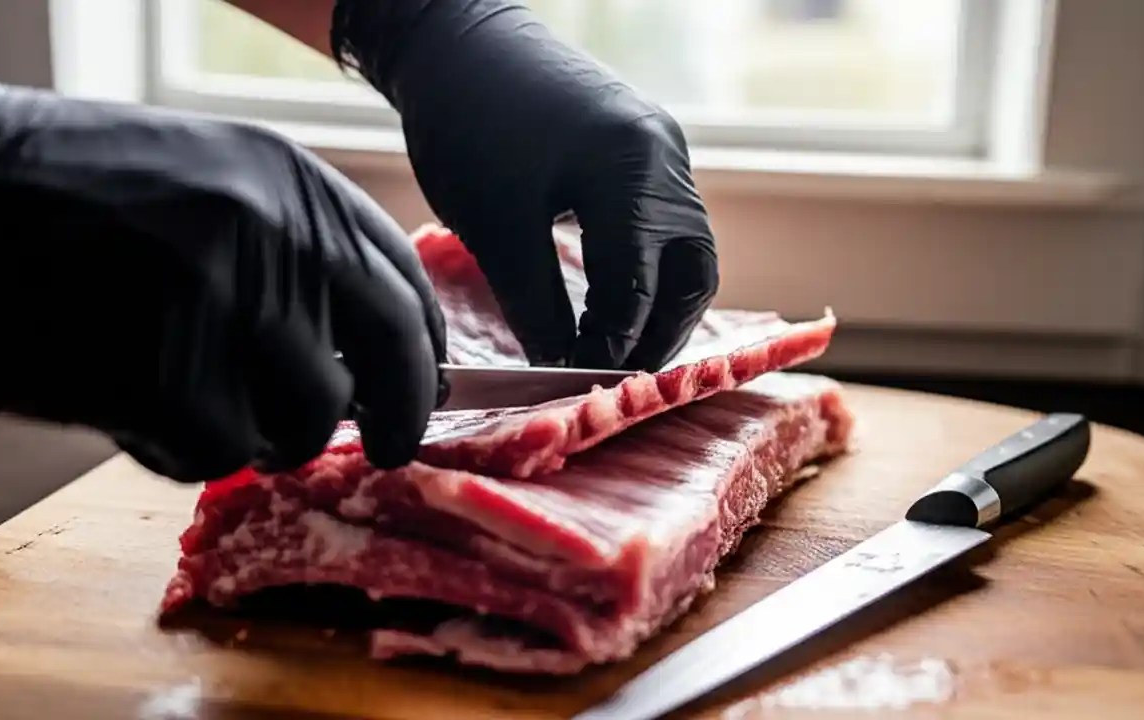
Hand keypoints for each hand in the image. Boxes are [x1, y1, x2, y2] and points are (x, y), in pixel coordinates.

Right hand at [0, 67, 445, 480]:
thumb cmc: (68, 192)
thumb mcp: (209, 185)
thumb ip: (293, 255)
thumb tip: (367, 352)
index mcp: (293, 180)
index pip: (405, 283)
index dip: (422, 351)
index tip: (420, 388)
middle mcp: (275, 233)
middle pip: (390, 357)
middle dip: (396, 417)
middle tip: (381, 448)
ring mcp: (222, 302)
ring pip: (307, 418)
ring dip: (269, 434)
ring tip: (201, 402)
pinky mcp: (162, 375)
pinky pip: (221, 451)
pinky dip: (187, 451)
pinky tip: (138, 413)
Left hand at [332, 0, 718, 369]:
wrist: (452, 37)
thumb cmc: (466, 127)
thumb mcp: (496, 228)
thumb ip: (538, 306)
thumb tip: (562, 367)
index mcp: (634, 173)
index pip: (645, 287)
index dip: (618, 346)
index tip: (585, 385)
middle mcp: (665, 155)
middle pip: (691, 269)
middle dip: (659, 329)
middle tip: (615, 373)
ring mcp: (660, 142)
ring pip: (683, 244)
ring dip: (655, 298)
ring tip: (610, 341)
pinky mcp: (642, 138)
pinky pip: (664, 216)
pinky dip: (644, 262)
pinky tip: (605, 290)